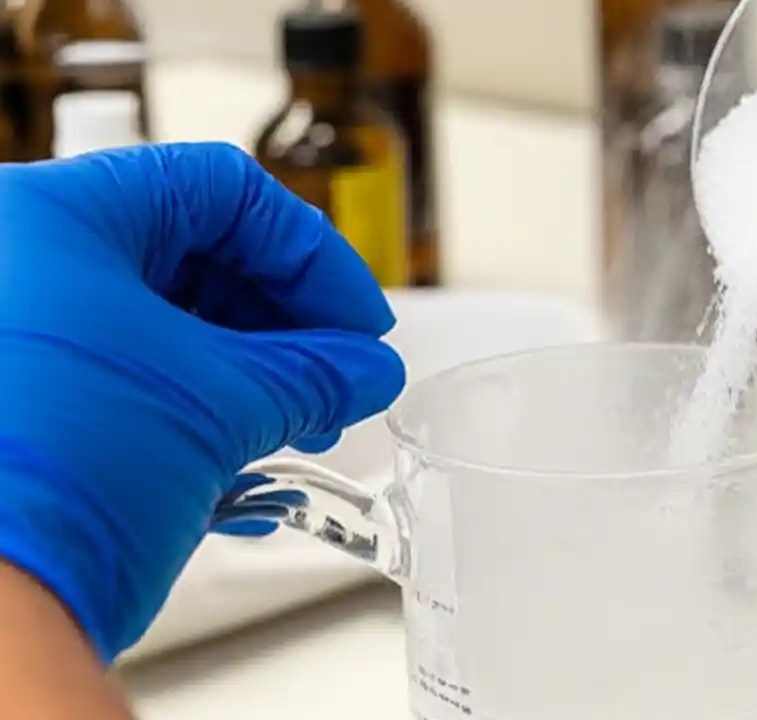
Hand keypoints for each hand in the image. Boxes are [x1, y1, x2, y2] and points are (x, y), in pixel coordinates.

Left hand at [0, 143, 404, 660]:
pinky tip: (244, 468)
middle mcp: (18, 260)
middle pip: (193, 256)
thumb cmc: (54, 478)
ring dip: (249, 376)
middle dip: (285, 326)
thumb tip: (367, 370)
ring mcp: (14, 334)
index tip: (360, 322)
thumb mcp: (220, 403)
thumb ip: (314, 373)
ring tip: (300, 428)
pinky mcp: (17, 405)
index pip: (224, 193)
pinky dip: (197, 413)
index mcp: (54, 215)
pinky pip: (127, 380)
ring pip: (163, 324)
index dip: (313, 256)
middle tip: (339, 379)